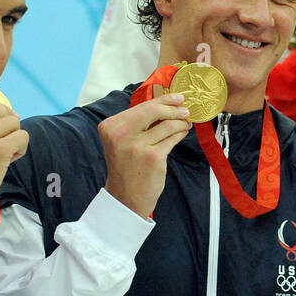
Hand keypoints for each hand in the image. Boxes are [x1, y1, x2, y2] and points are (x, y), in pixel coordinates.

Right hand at [100, 93, 191, 216]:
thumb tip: (163, 103)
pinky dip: (180, 133)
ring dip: (180, 122)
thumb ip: (137, 123)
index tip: (176, 98)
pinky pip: (172, 138)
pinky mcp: (153, 157)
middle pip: (153, 110)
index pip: (140, 107)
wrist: (125, 197)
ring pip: (167, 125)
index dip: (162, 100)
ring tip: (185, 123)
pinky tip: (183, 132)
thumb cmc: (126, 167)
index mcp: (110, 127)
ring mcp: (137, 146)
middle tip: (185, 108)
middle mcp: (121, 134)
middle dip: (173, 107)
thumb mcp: (122, 141)